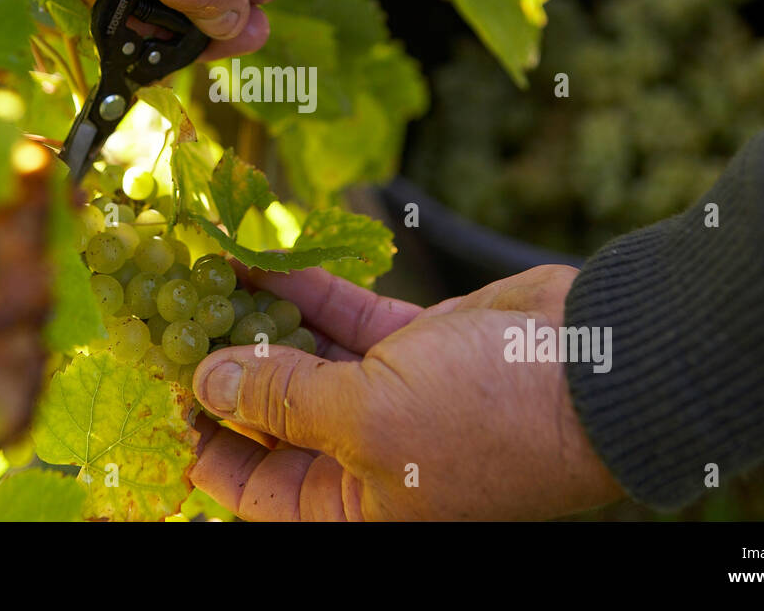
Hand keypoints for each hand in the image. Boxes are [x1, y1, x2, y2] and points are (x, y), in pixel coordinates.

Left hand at [190, 264, 624, 519]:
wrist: (606, 364)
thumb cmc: (494, 421)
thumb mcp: (370, 420)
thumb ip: (284, 401)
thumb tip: (209, 382)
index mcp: (354, 511)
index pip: (250, 485)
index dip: (200, 434)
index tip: (157, 378)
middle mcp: (367, 461)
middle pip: (270, 413)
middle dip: (222, 359)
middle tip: (168, 306)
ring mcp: (391, 398)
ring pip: (302, 354)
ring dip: (256, 310)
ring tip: (201, 263)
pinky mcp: (414, 345)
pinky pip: (342, 315)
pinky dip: (304, 284)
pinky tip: (258, 252)